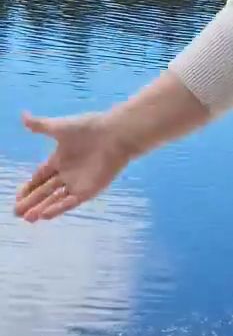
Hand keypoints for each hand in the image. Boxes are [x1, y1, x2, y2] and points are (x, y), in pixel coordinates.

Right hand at [13, 110, 133, 223]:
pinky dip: (57, 208)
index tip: (17, 197)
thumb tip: (22, 116)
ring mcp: (78, 183)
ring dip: (41, 208)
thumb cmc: (88, 129)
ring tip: (27, 218)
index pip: (39, 178)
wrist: (114, 135)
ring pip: (55, 199)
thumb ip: (40, 126)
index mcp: (59, 160)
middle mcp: (67, 174)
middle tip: (16, 213)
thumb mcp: (59, 127)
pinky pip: (70, 202)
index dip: (28, 187)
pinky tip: (44, 215)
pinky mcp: (88, 190)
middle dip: (31, 202)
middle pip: (45, 191)